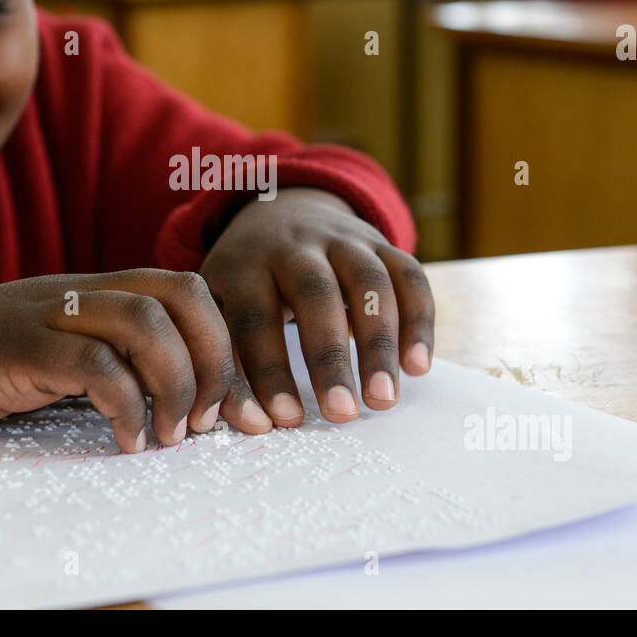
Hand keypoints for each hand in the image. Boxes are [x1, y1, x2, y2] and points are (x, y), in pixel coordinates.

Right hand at [0, 269, 271, 451]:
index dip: (227, 347)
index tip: (238, 409)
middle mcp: (83, 292)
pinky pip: (90, 364)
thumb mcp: (58, 352)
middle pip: (182, 295)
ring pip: (144, 323)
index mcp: (100, 291)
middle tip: (209, 421)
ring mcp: (50, 313)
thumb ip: (112, 360)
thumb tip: (182, 401)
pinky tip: (125, 440)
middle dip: (216, 361)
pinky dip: (123, 406)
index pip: (189, 292)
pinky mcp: (16, 345)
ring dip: (174, 385)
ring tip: (171, 435)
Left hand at [199, 187, 434, 425]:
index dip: (270, 370)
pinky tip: (417, 367)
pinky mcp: (380, 242)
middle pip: (315, 295)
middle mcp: (294, 246)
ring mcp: (341, 239)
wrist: (278, 211)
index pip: (256, 318)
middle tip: (342, 413)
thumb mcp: (219, 310)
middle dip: (329, 357)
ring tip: (383, 400)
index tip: (287, 419)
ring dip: (380, 342)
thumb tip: (252, 425)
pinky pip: (408, 274)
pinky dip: (418, 320)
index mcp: (245, 266)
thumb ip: (227, 365)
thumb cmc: (244, 282)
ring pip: (368, 282)